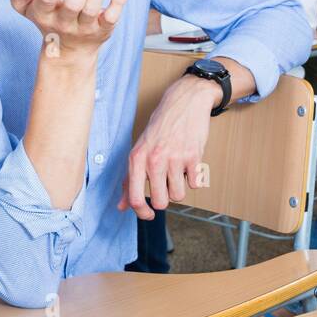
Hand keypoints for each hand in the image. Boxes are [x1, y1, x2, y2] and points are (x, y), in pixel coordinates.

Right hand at [10, 0, 130, 59]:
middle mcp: (64, 23)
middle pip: (73, 3)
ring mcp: (84, 29)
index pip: (47, 0)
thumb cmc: (47, 17)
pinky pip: (112, 17)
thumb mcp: (27, 7)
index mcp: (43, 14)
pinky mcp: (102, 31)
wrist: (67, 51)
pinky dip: (119, 0)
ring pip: (94, 8)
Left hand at [118, 74, 215, 218]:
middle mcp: (154, 159)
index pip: (135, 198)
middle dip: (165, 199)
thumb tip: (121, 207)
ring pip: (178, 195)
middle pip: (161, 202)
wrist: (185, 101)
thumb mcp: (139, 149)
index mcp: (137, 158)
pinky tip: (189, 163)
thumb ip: (129, 179)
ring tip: (177, 170)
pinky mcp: (193, 156)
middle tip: (166, 185)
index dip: (142, 213)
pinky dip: (193, 178)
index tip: (149, 214)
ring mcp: (175, 158)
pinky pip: (194, 184)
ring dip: (179, 187)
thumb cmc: (160, 126)